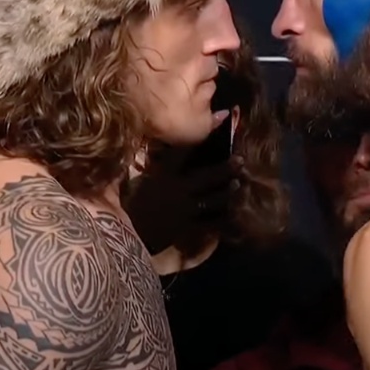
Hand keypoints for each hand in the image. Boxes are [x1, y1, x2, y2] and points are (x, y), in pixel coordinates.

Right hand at [124, 136, 237, 254]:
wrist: (128, 236)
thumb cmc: (127, 207)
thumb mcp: (132, 184)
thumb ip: (141, 170)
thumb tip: (141, 155)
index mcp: (164, 176)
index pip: (181, 153)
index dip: (198, 141)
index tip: (212, 132)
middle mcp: (179, 189)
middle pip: (207, 176)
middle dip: (225, 168)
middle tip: (241, 161)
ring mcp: (186, 209)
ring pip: (213, 199)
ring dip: (227, 192)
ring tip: (238, 185)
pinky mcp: (189, 227)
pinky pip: (210, 223)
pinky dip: (222, 219)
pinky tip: (231, 214)